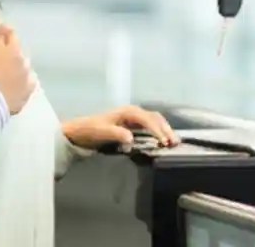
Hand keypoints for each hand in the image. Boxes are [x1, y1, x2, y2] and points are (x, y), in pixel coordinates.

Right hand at [0, 0, 36, 114]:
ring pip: (24, 69)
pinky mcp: (23, 99)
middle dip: (9, 45)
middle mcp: (21, 62)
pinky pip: (26, 91)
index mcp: (9, 46)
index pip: (6, 31)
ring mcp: (24, 81)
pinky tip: (18, 88)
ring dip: (16, 66)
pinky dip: (22, 87)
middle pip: (17, 49)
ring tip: (8, 67)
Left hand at [63, 105, 178, 149]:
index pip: (147, 119)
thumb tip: (131, 139)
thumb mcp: (102, 132)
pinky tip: (163, 140)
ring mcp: (133, 118)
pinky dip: (159, 132)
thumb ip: (116, 134)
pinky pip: (150, 126)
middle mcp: (133, 112)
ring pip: (155, 121)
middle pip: (155, 118)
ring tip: (173, 142)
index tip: (163, 142)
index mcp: (128, 112)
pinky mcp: (132, 125)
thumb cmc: (90, 131)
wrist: (80, 131)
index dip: (157, 130)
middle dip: (166, 129)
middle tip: (174, 142)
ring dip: (164, 130)